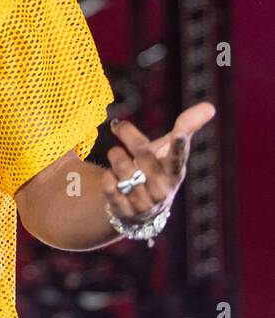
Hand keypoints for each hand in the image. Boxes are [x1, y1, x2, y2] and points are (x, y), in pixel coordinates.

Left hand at [102, 101, 215, 224]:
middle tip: (119, 126)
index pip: (178, 157)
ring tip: (118, 158)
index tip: (179, 133)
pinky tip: (113, 178)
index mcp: (175, 171)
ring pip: (123, 168)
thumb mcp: (170, 151)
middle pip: (142, 153)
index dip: (178, 145)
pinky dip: (107, 176)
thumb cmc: (158, 169)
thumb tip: (210, 106)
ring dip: (116, 156)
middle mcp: (162, 189)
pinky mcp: (124, 211)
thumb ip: (186, 128)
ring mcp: (143, 202)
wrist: (142, 210)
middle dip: (128, 135)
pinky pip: (109, 184)